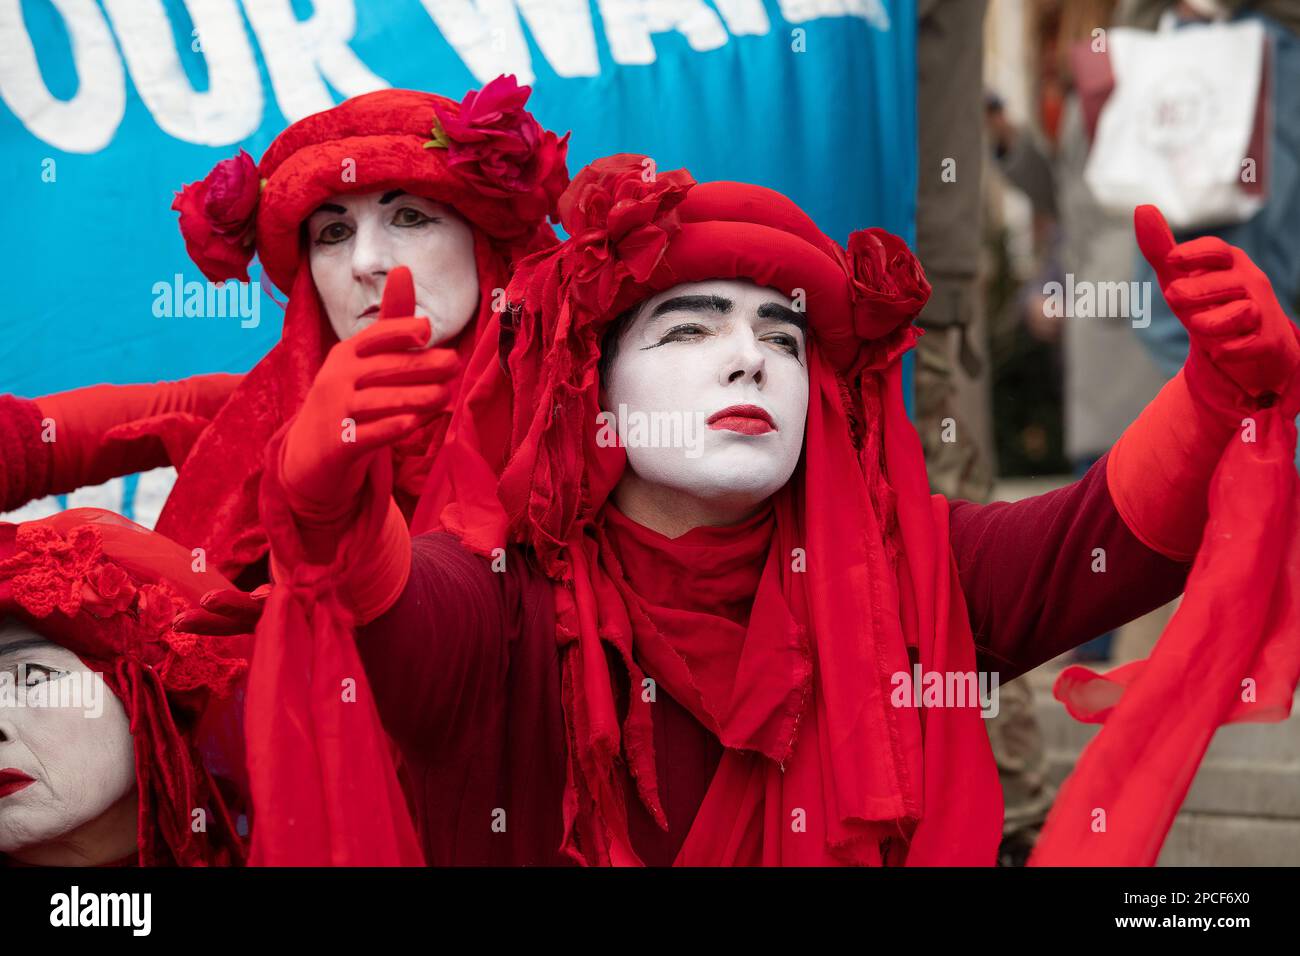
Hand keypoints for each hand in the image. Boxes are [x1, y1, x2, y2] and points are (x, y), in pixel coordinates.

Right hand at [281, 266, 457, 517]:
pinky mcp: (338, 444)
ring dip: (414, 397)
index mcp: (347, 354)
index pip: (374, 337)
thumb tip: (404, 269)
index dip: (399, 331)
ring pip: (379, 401)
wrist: (311, 454)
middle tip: (454, 363)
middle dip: (420, 365)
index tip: (427, 330)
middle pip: (384, 368)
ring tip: (444, 395)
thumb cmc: (349, 398)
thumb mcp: (365, 360)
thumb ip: (391, 323)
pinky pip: (367, 435)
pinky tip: (413, 424)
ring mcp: (336, 411)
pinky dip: (389, 428)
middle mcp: (338, 378)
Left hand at [1136, 204, 1299, 404]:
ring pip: (1233, 315)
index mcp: (1230, 261)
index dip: (1193, 255)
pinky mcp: (1268, 339)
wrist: (1246, 344)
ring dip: (1208, 324)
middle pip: (1216, 285)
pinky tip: (1222, 348)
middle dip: (1192, 296)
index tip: (1170, 261)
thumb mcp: (1180, 277)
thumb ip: (1160, 248)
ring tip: (1202, 326)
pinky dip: (1226, 349)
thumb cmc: (1208, 302)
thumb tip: (1142, 208)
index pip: (1216, 250)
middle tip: (1175, 299)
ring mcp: (1263, 309)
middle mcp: (1251, 280)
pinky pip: (1242, 346)